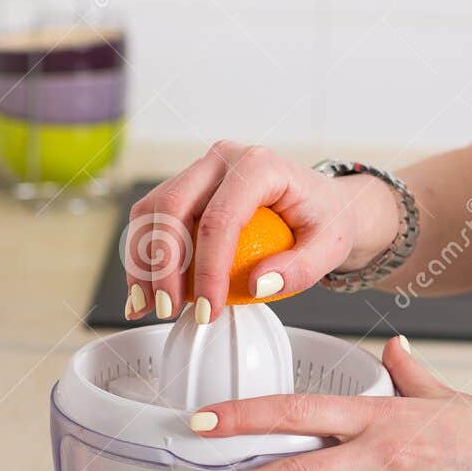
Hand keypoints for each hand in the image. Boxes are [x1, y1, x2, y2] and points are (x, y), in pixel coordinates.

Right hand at [122, 141, 399, 320]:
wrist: (319, 204)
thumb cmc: (324, 221)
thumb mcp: (330, 248)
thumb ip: (300, 268)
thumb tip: (256, 283)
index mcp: (259, 166)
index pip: (220, 218)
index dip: (207, 269)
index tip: (208, 309)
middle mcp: (222, 160)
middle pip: (172, 207)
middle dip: (163, 265)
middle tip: (168, 309)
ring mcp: (198, 172)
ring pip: (152, 212)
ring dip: (142, 262)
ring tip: (146, 306)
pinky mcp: (184, 190)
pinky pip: (151, 220)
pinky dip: (141, 257)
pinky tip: (143, 294)